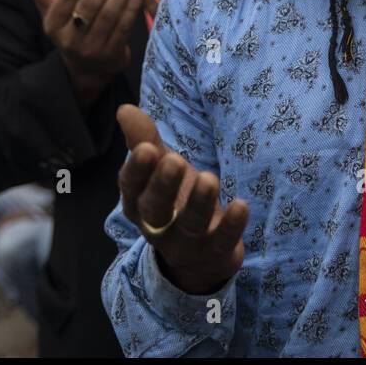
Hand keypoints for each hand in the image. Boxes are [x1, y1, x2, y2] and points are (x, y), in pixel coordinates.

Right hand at [24, 0, 143, 103]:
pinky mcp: (112, 55)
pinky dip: (133, 6)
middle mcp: (69, 39)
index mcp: (53, 24)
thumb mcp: (51, 8)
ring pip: (109, 15)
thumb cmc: (69, 26)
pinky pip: (124, 27)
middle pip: (90, 4)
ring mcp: (91, 49)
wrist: (87, 67)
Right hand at [116, 104, 247, 295]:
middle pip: (156, 208)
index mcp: (139, 202)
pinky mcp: (215, 252)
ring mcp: (186, 242)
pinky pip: (222, 241)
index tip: (147, 148)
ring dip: (199, 202)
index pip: (132, 186)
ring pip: (190, 224)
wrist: (200, 255)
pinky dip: (232, 226)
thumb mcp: (160, 169)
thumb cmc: (176, 199)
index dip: (137, 169)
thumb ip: (144, 140)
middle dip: (164, 185)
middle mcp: (157, 225)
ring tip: (209, 178)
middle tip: (174, 161)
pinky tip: (241, 205)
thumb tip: (124, 109)